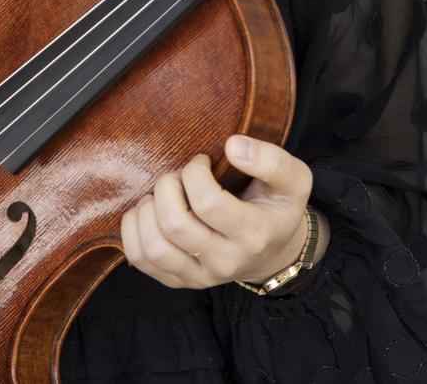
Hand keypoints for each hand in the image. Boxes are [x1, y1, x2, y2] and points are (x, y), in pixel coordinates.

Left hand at [119, 134, 329, 290]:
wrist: (274, 252)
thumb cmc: (277, 207)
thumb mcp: (294, 179)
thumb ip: (271, 159)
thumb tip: (232, 145)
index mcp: (253, 234)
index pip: (208, 203)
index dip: (195, 172)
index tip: (201, 160)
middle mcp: (225, 262)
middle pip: (175, 225)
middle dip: (167, 186)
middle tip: (177, 175)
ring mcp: (200, 277)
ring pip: (154, 248)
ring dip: (147, 210)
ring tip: (162, 195)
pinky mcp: (178, 281)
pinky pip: (141, 260)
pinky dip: (133, 230)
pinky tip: (148, 212)